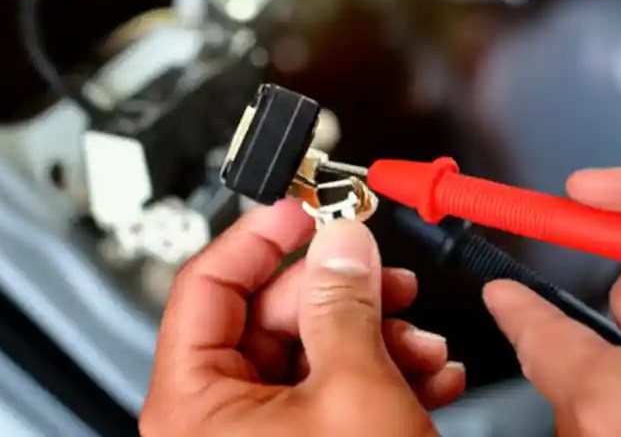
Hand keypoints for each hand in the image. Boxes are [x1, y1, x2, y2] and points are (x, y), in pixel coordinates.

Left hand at [140, 199, 464, 436]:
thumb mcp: (352, 395)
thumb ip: (344, 305)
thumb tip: (340, 243)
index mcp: (190, 403)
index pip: (207, 285)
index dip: (259, 236)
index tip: (302, 206)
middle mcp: (213, 423)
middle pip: (272, 319)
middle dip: (344, 296)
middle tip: (387, 279)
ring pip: (312, 359)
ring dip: (377, 341)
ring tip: (424, 345)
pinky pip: (331, 400)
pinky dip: (382, 381)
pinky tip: (430, 379)